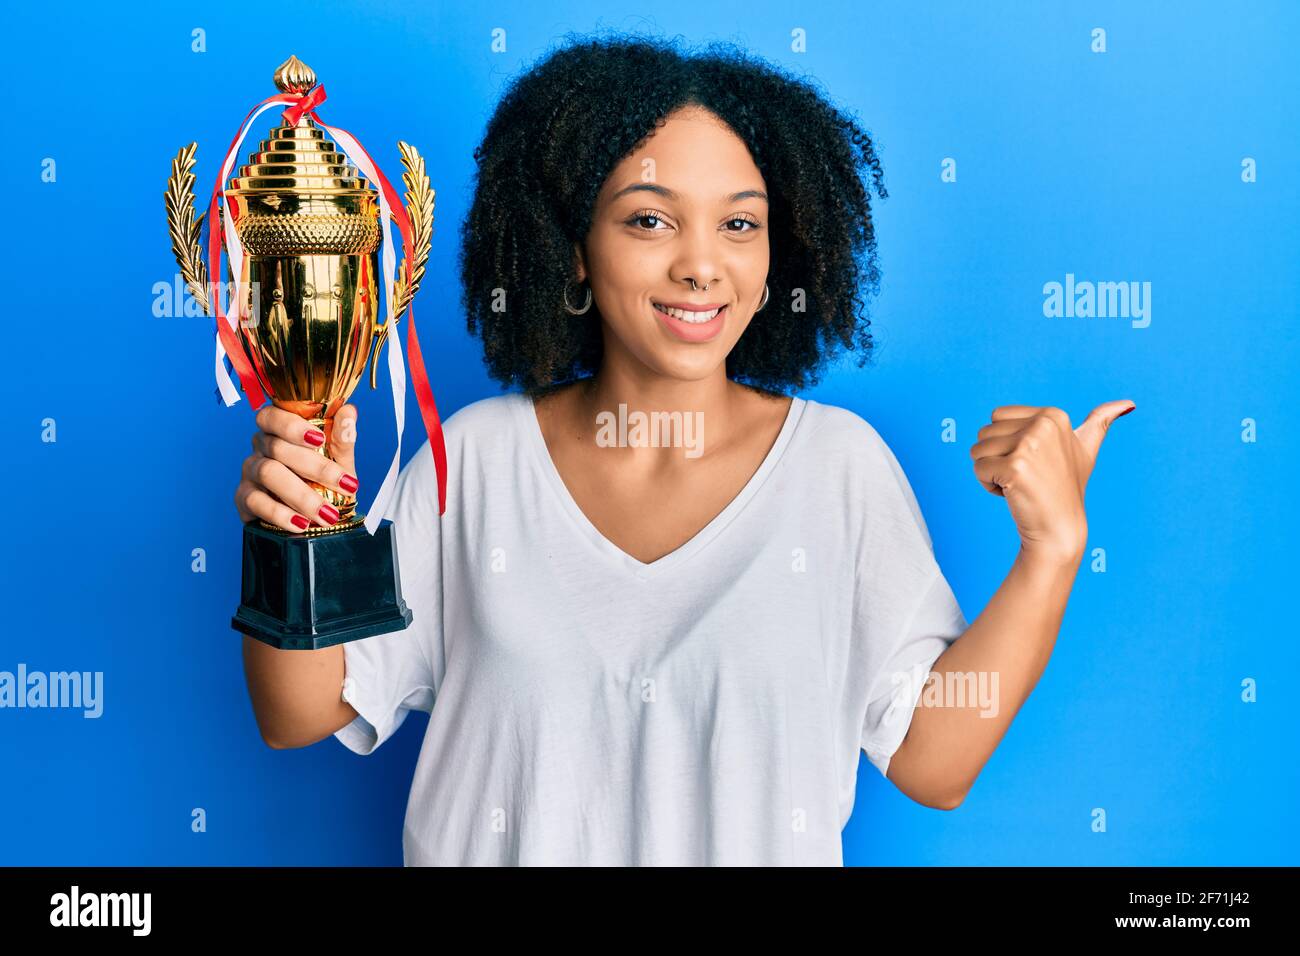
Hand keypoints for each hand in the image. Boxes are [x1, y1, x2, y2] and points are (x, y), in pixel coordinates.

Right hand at [234, 403, 359, 531]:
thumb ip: (342, 439)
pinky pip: (256, 501)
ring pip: (268, 473)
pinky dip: (281, 513)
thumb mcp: (340, 463)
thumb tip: (349, 411)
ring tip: (327, 514)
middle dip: (315, 467)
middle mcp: (261, 446)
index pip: (273, 416)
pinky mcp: (244, 498)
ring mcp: (250, 471)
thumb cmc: (325, 482)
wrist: (315, 519)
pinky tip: (301, 523)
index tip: (320, 439)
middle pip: (277, 447)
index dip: (292, 425)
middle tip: (345, 485)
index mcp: (280, 430)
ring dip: (301, 495)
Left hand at [970, 401, 1134, 565]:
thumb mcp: (1086, 450)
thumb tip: (1129, 403)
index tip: (1032, 461)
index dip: (1006, 442)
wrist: (1060, 528)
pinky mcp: (1015, 467)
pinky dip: (988, 486)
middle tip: (1025, 476)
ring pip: (977, 450)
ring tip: (1019, 484)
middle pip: (984, 432)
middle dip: (995, 457)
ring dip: (990, 472)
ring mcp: (1030, 445)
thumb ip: (1100, 423)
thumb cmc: (1067, 488)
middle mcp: (1043, 424)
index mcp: (1053, 414)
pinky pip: (978, 469)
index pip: (996, 416)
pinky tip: (1012, 495)